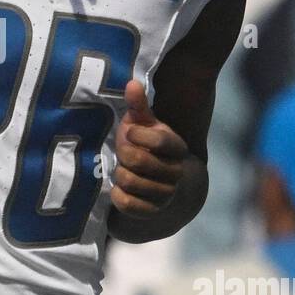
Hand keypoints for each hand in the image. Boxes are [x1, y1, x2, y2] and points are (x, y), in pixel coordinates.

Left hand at [110, 80, 188, 217]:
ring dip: (120, 174)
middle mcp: (177, 172)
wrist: (152, 181)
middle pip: (139, 161)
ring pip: (130, 181)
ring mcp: (166, 194)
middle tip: (124, 153)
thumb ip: (138, 105)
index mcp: (178, 148)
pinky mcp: (153, 211)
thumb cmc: (143, 145)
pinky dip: (117, 194)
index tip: (130, 133)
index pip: (160, 140)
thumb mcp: (142, 124)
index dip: (139, 135)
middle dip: (124, 154)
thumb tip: (132, 83)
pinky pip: (127, 203)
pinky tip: (119, 188)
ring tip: (123, 170)